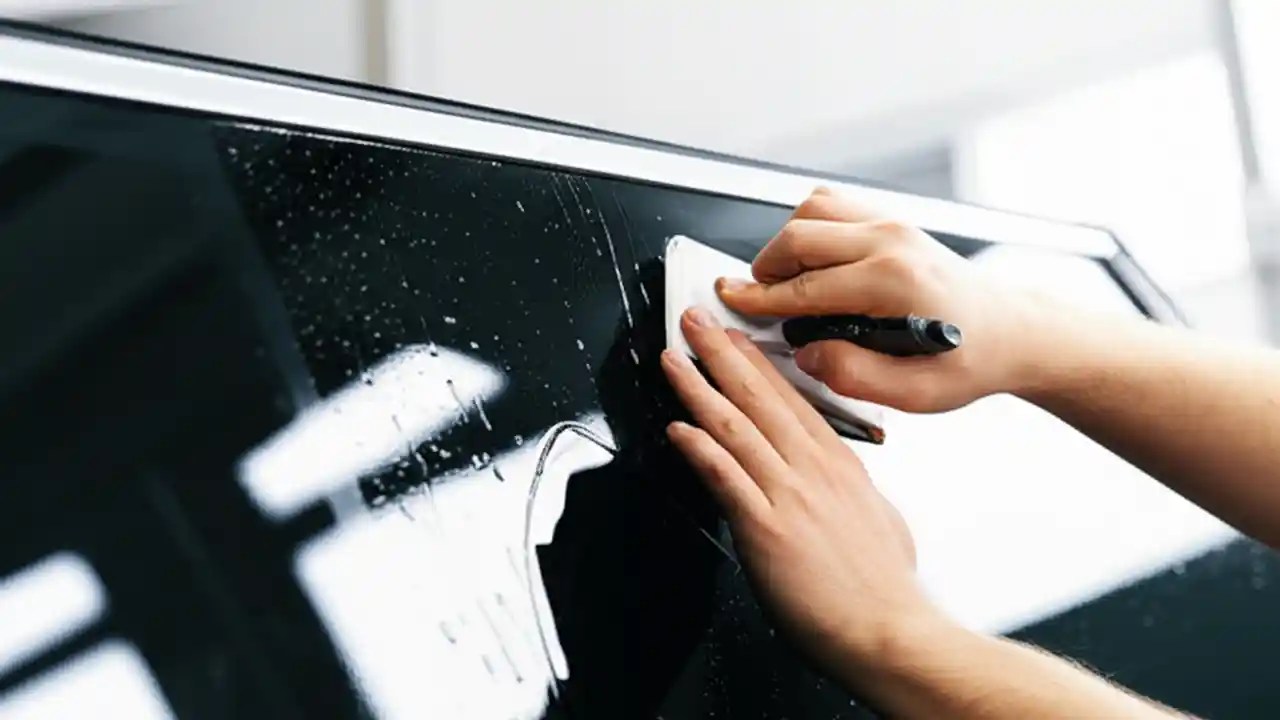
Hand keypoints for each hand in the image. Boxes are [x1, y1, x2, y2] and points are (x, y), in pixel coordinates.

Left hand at [660, 307, 943, 681]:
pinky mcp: (766, 528)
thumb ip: (852, 490)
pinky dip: (699, 448)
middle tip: (694, 323)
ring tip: (673, 359)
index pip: (792, 399)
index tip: (736, 338)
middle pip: (760, 398)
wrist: (889, 632)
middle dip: (721, 354)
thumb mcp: (878, 519)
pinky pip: (726, 477)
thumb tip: (839, 480)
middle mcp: (813, 470)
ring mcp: (789, 495)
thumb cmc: (885, 588)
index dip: (756, 364)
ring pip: (736, 427)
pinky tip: (677, 428)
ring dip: (699, 388)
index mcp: (840, 464)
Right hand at [716, 187, 1050, 411]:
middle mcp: (892, 241)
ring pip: (814, 209)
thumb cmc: (971, 359)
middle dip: (767, 266)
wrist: (1013, 331)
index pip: (806, 286)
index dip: (761, 298)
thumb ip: (854, 375)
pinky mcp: (893, 223)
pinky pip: (835, 207)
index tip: (732, 301)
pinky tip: (811, 263)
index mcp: (894, 281)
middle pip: (801, 234)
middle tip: (756, 298)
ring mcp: (893, 225)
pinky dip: (811, 229)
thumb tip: (808, 354)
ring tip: (782, 279)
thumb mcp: (915, 392)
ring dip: (787, 242)